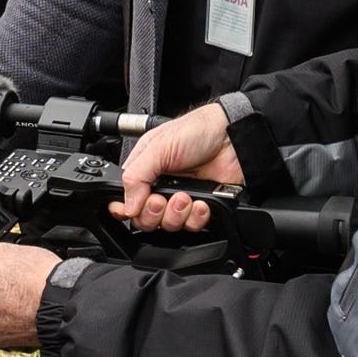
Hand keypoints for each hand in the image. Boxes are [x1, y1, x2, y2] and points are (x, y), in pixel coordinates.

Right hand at [115, 102, 243, 234]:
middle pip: (145, 219)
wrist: (231, 138)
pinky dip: (196, 217)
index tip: (132, 209)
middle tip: (162, 199)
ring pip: (168, 225)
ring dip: (176, 213)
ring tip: (186, 196)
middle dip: (153, 213)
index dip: (125, 209)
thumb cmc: (196, 131)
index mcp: (144, 170)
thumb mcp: (158, 146)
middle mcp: (160, 187)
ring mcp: (180, 199)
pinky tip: (201, 202)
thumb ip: (136, 176)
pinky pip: (191, 225)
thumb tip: (127, 206)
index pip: (126, 199)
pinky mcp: (200, 207)